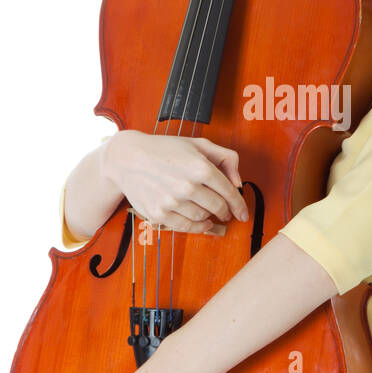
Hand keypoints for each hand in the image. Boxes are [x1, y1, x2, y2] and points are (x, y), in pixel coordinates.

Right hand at [104, 130, 248, 236]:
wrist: (128, 158)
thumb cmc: (164, 149)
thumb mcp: (198, 144)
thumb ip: (226, 158)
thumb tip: (238, 182)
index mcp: (200, 166)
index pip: (229, 192)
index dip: (239, 205)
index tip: (243, 213)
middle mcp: (187, 185)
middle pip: (218, 207)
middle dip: (226, 212)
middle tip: (227, 213)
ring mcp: (172, 202)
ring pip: (203, 218)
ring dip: (210, 218)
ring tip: (210, 215)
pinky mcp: (159, 214)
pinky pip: (185, 227)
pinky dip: (197, 228)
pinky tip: (202, 223)